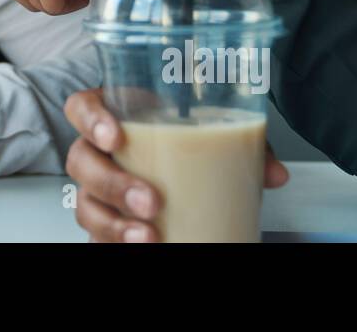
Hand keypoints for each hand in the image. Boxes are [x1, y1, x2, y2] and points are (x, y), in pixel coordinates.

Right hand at [64, 88, 288, 241]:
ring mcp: (96, 187)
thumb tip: (274, 173)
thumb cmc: (181, 135)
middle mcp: (96, 149)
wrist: (176, 159)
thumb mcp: (211, 130)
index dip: (91, 120)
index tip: (116, 137)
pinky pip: (95, 234)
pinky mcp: (105, 218)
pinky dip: (112, 243)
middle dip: (113, 184)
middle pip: (81, 162)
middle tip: (151, 201)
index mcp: (113, 113)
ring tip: (148, 237)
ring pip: (85, 204)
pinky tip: (137, 249)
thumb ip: (242, 143)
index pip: (81, 107)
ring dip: (114, 224)